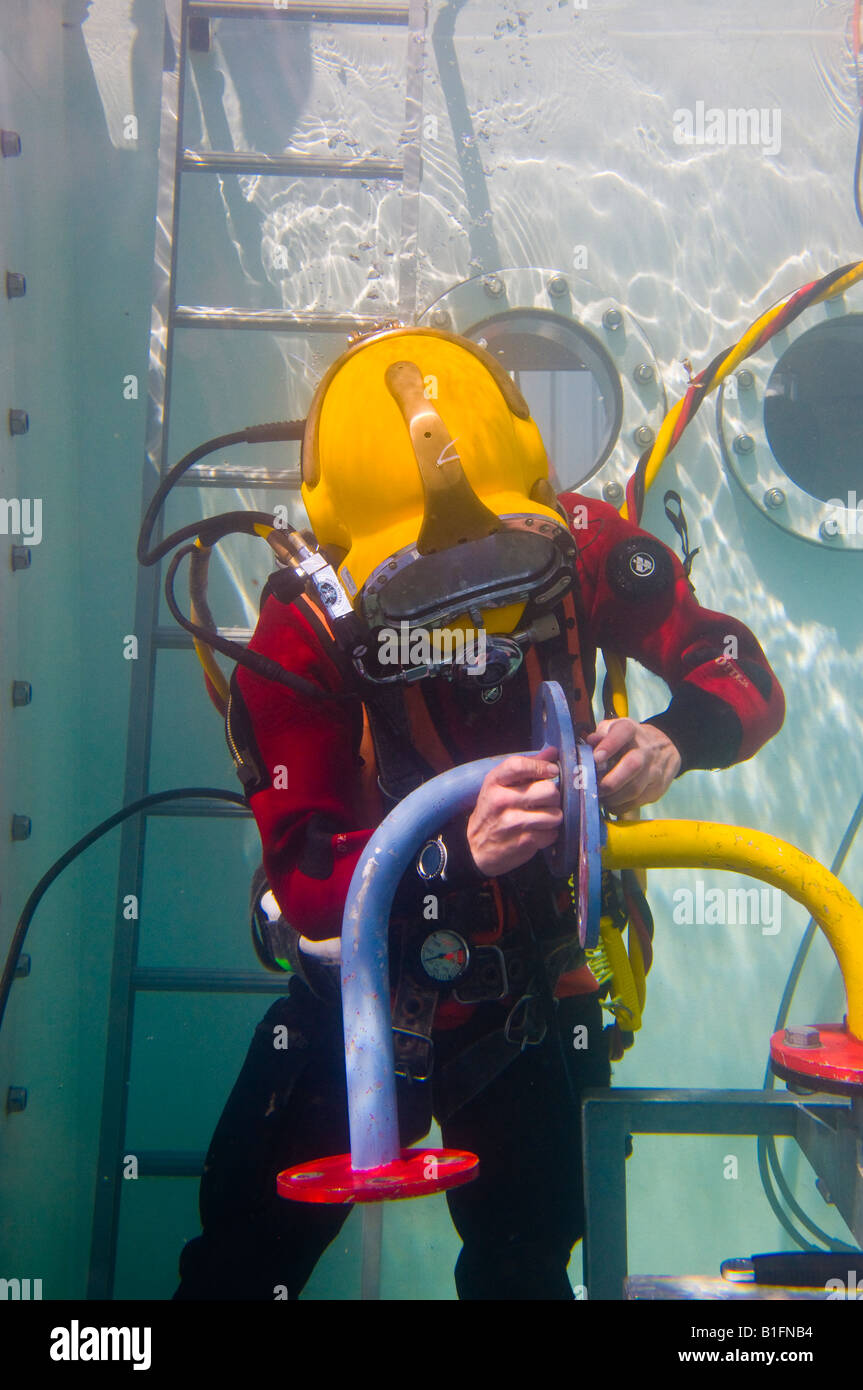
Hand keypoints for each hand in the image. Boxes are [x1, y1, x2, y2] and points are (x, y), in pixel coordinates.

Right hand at [467, 745, 561, 876]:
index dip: (541, 766)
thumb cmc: (493, 810)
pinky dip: (549, 833)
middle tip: (546, 799)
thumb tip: (553, 751)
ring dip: (554, 816)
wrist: (476, 847)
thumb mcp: (501, 785)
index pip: (519, 765)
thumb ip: (527, 766)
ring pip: (555, 814)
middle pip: (548, 790)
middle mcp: (502, 801)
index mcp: (494, 782)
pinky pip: (552, 833)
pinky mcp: (523, 842)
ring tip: (543, 816)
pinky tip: (538, 831)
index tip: (552, 770)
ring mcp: (513, 822)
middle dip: (553, 795)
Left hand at [585, 718, 681, 813]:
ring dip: (612, 797)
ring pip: (634, 789)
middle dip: (611, 781)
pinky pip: (637, 802)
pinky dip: (620, 806)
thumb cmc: (630, 740)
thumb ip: (600, 734)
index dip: (609, 744)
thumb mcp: (614, 729)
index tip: (596, 757)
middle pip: (632, 765)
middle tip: (596, 788)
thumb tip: (590, 742)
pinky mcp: (657, 788)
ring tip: (601, 796)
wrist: (665, 748)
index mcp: (631, 731)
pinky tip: (611, 801)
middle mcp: (646, 749)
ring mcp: (654, 770)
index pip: (623, 732)